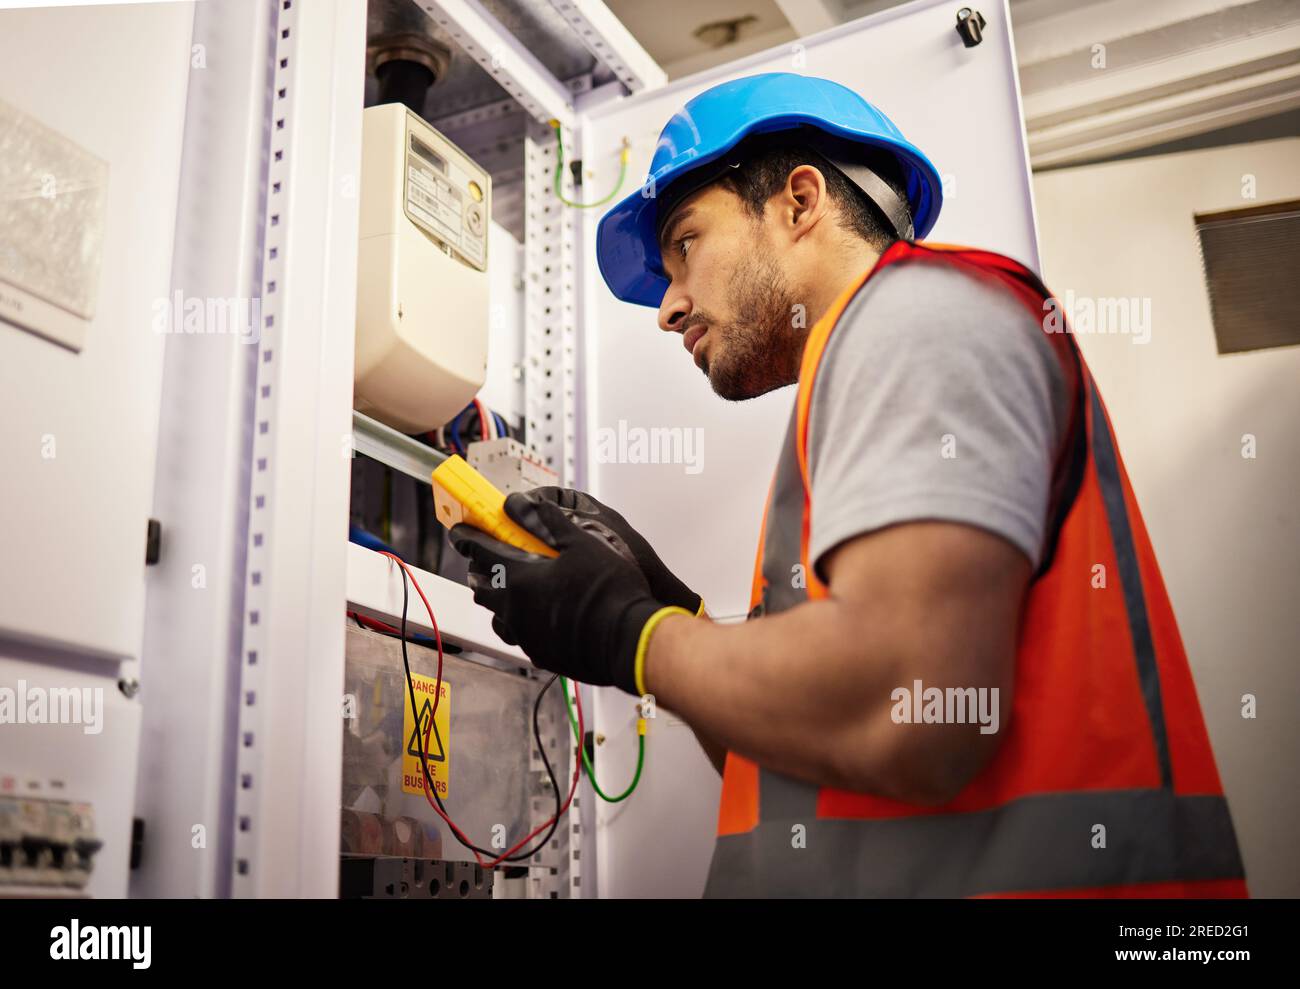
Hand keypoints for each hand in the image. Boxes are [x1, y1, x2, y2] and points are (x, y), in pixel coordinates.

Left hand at [449, 491, 685, 693]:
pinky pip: (520, 636)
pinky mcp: (542, 655)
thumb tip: (526, 504)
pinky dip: (520, 622)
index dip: (467, 539)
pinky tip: (536, 616)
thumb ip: (550, 522)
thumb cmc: (610, 591)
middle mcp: (517, 611)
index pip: (482, 553)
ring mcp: (527, 636)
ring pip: (498, 617)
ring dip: (498, 600)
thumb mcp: (583, 544)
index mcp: (522, 579)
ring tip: (509, 589)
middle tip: (484, 559)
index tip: (459, 532)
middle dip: (479, 572)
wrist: (629, 639)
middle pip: (483, 590)